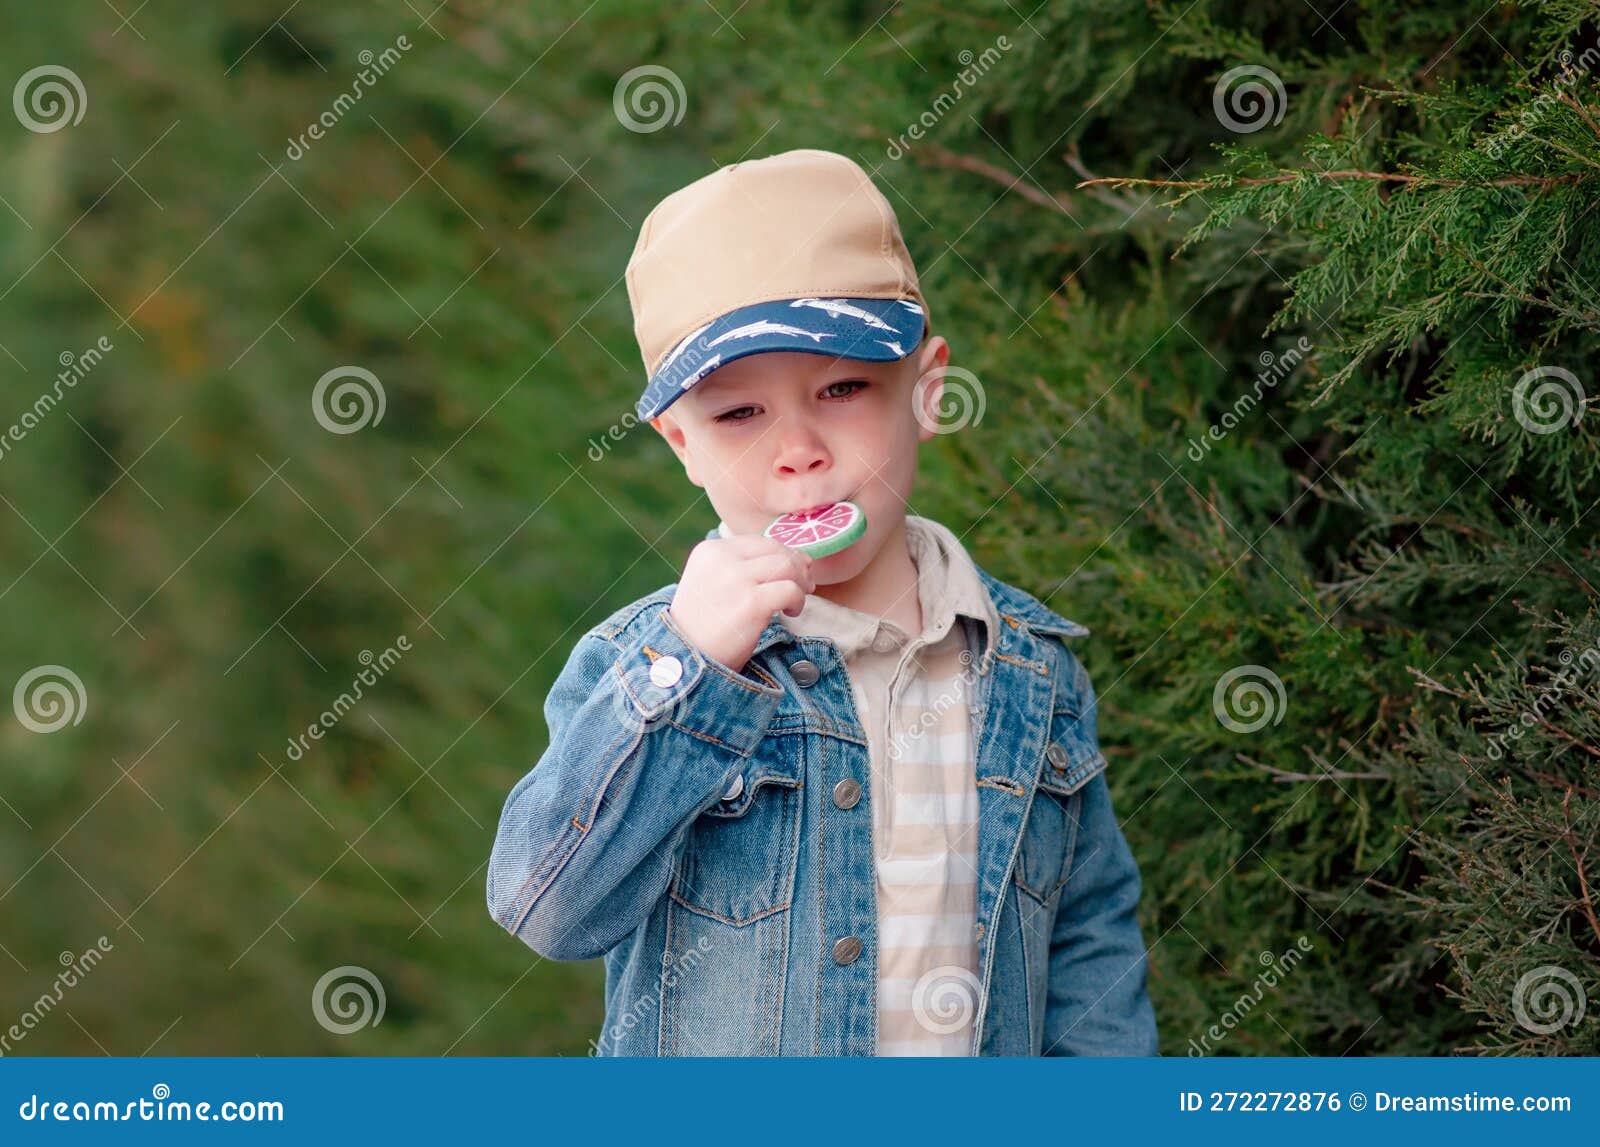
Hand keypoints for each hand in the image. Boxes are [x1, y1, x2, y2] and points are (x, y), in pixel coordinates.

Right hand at [669, 535, 814, 670]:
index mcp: (710, 550)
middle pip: (776, 550)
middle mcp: (721, 558)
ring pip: (787, 566)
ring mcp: (737, 579)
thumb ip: (743, 566)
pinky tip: (791, 613)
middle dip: (797, 566)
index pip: (759, 542)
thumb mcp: (710, 581)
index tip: (795, 571)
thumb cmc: (705, 624)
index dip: (783, 554)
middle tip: (805, 585)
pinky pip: (790, 590)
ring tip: (795, 601)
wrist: (689, 657)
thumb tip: (798, 556)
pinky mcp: (752, 603)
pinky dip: (798, 600)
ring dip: (800, 583)